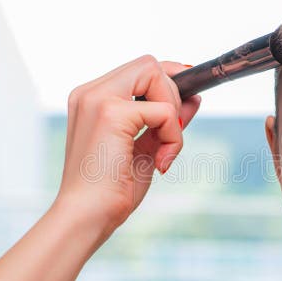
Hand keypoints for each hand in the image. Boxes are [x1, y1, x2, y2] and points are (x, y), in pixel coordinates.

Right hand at [52, 55, 200, 247]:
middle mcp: (90, 93)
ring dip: (172, 112)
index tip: (186, 99)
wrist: (88, 216)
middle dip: (172, 94)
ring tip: (163, 149)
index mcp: (91, 99)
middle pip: (149, 64)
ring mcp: (97, 99)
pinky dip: (173, 136)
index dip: (167, 80)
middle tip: (171, 133)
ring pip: (155, 74)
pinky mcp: (111, 113)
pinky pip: (163, 111)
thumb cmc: (111, 189)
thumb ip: (166, 120)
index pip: (139, 69)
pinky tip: (161, 161)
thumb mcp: (147, 147)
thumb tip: (193, 99)